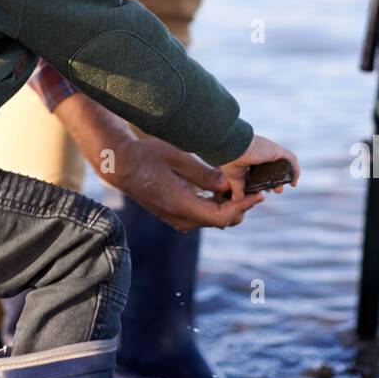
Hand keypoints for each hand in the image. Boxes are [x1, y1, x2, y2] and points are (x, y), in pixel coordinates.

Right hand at [111, 133, 265, 231]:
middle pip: (220, 222)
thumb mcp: (179, 157)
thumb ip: (205, 174)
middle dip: (239, 207)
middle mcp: (179, 218)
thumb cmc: (147, 155)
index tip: (259, 195)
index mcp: (182, 205)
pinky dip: (214, 205)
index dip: (244, 206)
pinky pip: (200, 215)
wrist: (119, 163)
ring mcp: (174, 218)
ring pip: (210, 219)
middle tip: (253, 188)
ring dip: (227, 206)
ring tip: (239, 185)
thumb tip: (229, 184)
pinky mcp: (172, 214)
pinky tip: (219, 188)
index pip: (222, 216)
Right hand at [219, 133, 300, 196]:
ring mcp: (270, 151)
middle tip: (274, 191)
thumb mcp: (234, 178)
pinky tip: (293, 181)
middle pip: (273, 167)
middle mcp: (262, 152)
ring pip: (282, 164)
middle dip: (275, 181)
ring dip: (284, 177)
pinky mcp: (277, 150)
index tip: (265, 191)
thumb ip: (238, 188)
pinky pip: (291, 160)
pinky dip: (294, 170)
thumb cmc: (230, 160)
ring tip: (279, 190)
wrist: (231, 148)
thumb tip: (236, 200)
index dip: (265, 180)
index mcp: (252, 156)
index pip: (263, 169)